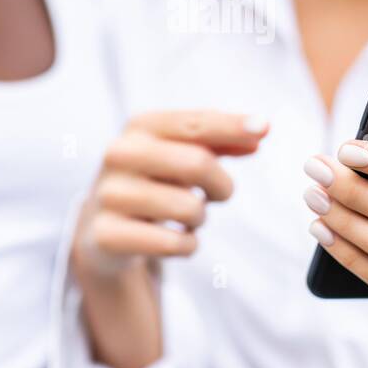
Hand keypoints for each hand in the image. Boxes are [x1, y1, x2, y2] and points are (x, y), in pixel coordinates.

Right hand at [73, 110, 267, 367]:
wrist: (101, 228)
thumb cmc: (154, 181)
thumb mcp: (180, 153)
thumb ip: (218, 140)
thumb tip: (261, 130)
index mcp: (139, 126)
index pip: (194, 122)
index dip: (232, 125)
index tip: (266, 128)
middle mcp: (119, 154)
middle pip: (198, 163)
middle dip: (222, 184)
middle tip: (220, 194)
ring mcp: (109, 195)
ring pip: (189, 208)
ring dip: (201, 218)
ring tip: (187, 216)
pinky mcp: (107, 235)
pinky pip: (175, 244)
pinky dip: (188, 245)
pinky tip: (175, 239)